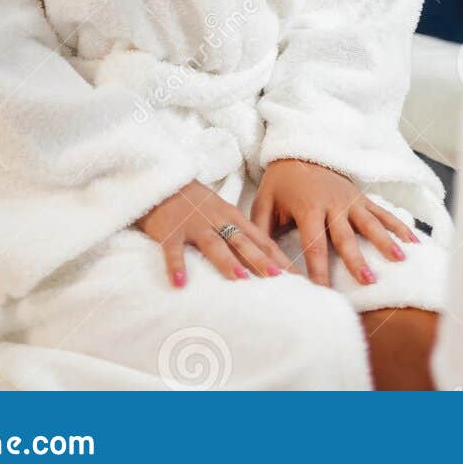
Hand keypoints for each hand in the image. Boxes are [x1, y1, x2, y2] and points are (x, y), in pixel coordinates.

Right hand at [135, 179, 295, 287]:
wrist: (165, 180)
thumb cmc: (196, 204)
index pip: (262, 240)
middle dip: (261, 260)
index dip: (280, 258)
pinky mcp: (171, 230)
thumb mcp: (222, 215)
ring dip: (227, 261)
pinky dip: (177, 265)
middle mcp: (218, 220)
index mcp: (233, 218)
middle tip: (279, 279)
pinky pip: (173, 250)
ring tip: (240, 279)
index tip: (297, 278)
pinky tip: (180, 283)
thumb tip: (264, 264)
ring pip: (214, 244)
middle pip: (243, 242)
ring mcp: (194, 224)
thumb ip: (240, 236)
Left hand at [251, 158, 419, 287]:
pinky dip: (399, 226)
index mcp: (307, 207)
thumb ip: (262, 231)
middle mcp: (332, 203)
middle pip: (346, 235)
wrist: (298, 149)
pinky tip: (414, 242)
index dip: (318, 269)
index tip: (324, 293)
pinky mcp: (361, 197)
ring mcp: (350, 199)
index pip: (313, 244)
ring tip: (399, 260)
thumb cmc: (280, 182)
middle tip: (368, 280)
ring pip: (370, 222)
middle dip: (356, 259)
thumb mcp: (264, 203)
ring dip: (385, 241)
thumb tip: (262, 262)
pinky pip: (382, 212)